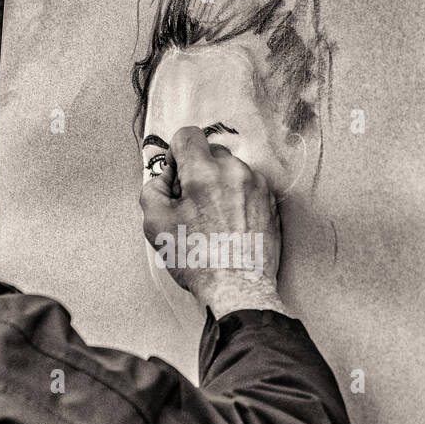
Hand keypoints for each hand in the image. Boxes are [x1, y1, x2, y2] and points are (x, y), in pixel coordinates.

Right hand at [139, 127, 287, 317]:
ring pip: (231, 170)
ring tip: (213, 218)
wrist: (238, 288)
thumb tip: (165, 178)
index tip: (177, 175)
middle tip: (192, 203)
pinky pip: (249, 187)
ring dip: (220, 184)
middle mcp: (235, 172)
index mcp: (204, 173)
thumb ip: (153, 189)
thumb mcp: (155, 224)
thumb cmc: (198, 261)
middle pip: (211, 152)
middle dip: (198, 170)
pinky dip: (238, 198)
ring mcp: (257, 186)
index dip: (176, 153)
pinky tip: (230, 224)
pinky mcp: (272, 202)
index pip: (188, 135)